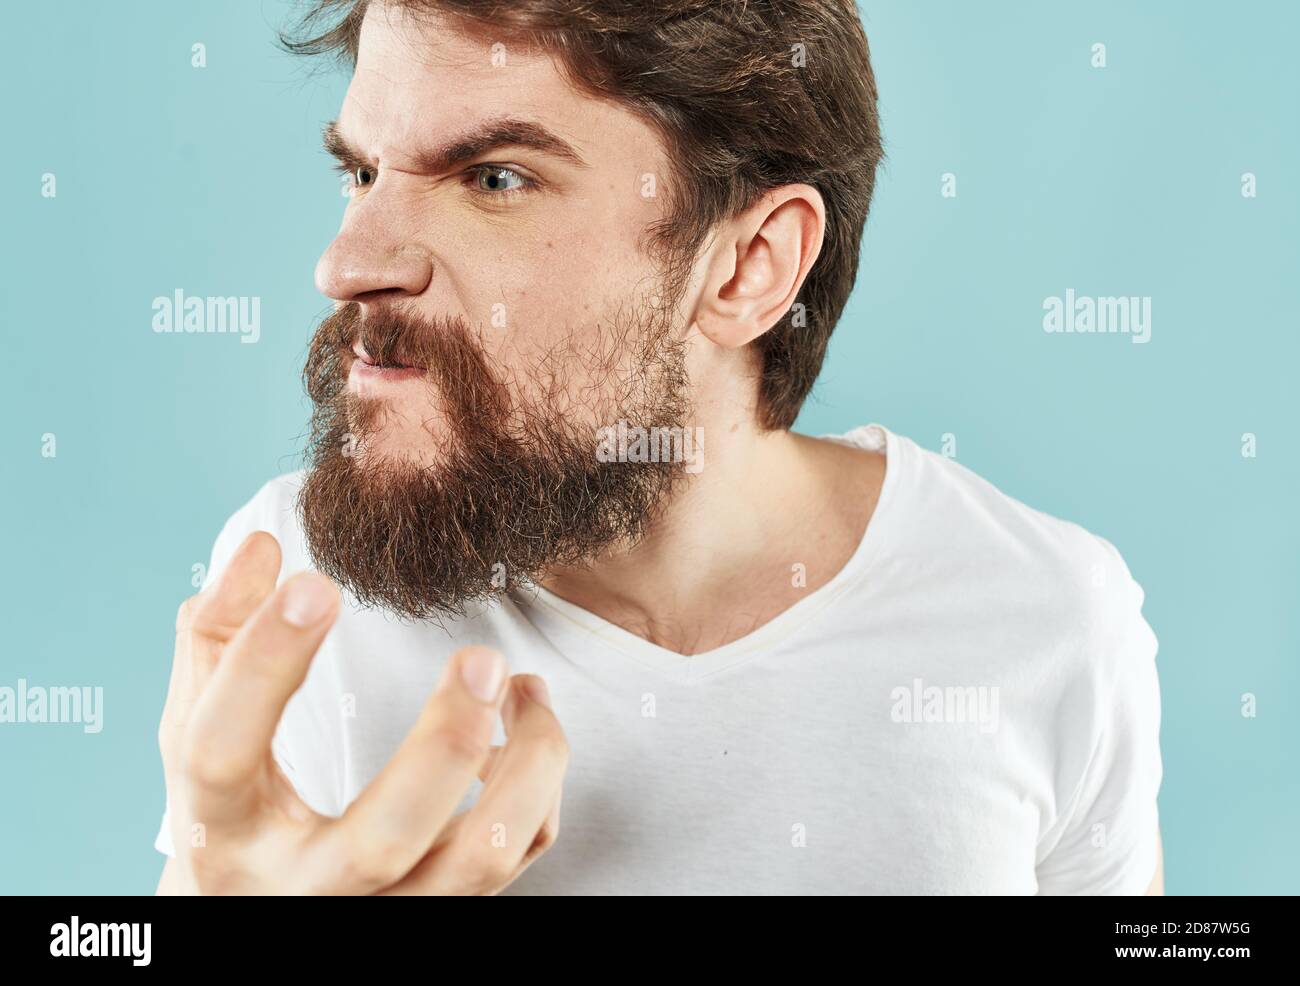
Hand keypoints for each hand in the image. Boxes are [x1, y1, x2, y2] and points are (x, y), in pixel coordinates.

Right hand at [158, 531, 566, 893]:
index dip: (263, 666)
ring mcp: (379, 912)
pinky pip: (514, 859)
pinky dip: (537, 789)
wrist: (256, 911)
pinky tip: (524, 727)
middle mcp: (300, 890)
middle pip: (383, 841)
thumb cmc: (229, 802)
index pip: (221, 752)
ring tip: (525, 683)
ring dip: (525, 765)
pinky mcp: (438, 913)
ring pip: (479, 861)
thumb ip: (218, 634)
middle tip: (483, 656)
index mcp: (219, 831)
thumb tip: (262, 547)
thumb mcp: (197, 726)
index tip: (315, 582)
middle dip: (445, 744)